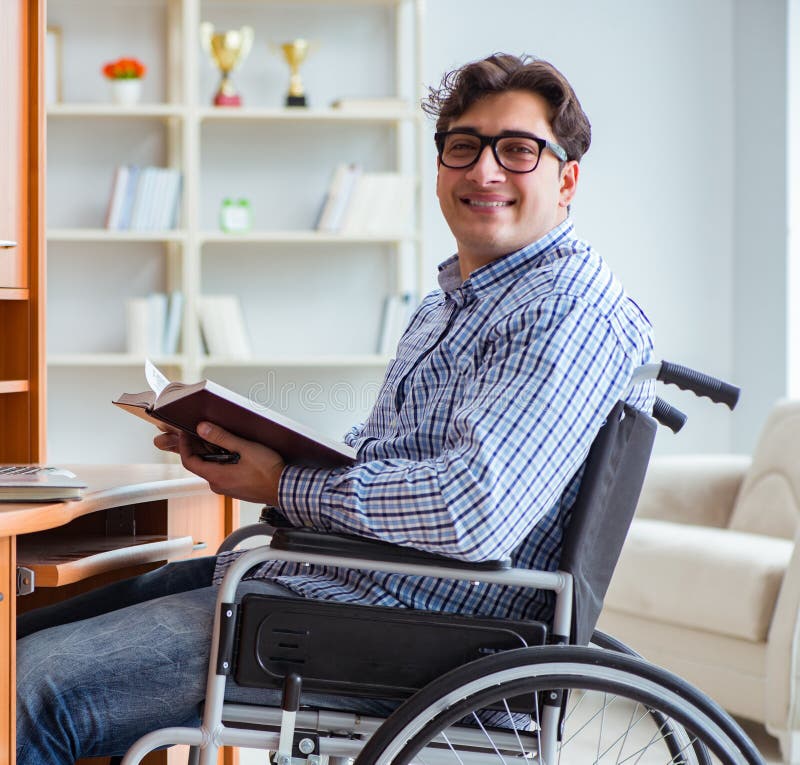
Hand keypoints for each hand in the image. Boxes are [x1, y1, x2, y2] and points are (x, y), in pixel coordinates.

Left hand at [157, 422, 285, 504]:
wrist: (284, 489)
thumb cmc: (268, 472)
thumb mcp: (245, 448)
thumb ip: (222, 437)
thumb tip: (202, 429)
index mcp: (216, 476)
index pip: (189, 461)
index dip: (184, 445)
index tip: (186, 432)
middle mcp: (218, 485)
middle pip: (199, 463)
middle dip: (197, 446)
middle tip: (201, 431)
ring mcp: (227, 487)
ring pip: (211, 467)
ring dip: (211, 453)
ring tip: (218, 438)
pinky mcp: (235, 487)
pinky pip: (221, 472)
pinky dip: (221, 460)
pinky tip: (231, 452)